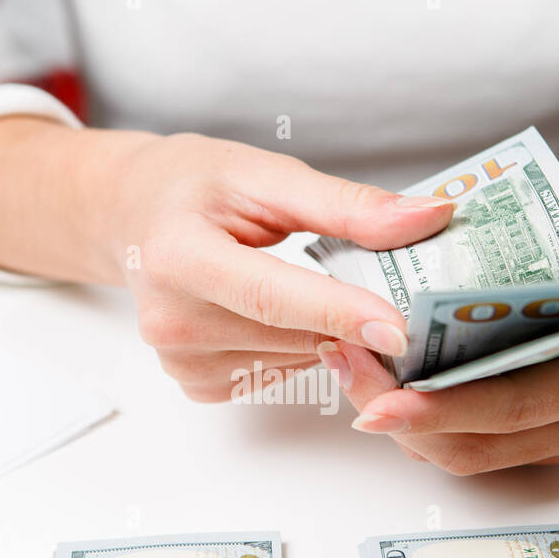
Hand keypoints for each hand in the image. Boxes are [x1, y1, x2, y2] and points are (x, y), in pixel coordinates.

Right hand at [0, 120, 452, 400]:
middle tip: (399, 292)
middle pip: (292, 333)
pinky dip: (298, 346)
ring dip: (328, 333)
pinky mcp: (195, 383)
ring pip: (294, 358)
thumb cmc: (192, 186)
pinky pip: (277, 373)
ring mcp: (179, 360)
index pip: (271, 296)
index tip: (401, 329)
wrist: (129, 217)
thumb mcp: (263, 174)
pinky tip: (281, 313)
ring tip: (323, 290)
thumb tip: (429, 217)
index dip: (339, 313)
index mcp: (177, 255)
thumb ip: (346, 204)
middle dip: (354, 319)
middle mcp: (169, 319)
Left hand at [320, 178, 558, 473]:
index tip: (378, 400)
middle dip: (398, 416)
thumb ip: (511, 238)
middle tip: (343, 367)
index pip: (508, 407)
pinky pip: (475, 447)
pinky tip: (386, 381)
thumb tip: (419, 222)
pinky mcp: (546, 441)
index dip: (438, 410)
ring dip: (403, 422)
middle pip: (473, 446)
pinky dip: (426, 422)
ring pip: (465, 455)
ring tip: (351, 367)